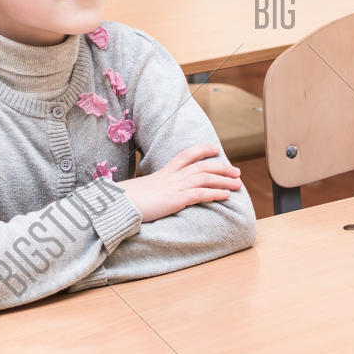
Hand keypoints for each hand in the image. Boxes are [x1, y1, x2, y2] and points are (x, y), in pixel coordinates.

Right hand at [121, 142, 240, 221]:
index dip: (202, 150)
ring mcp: (174, 187)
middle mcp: (171, 176)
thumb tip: (152, 194)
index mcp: (163, 172)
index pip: (186, 155)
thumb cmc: (125, 200)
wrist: (116, 204)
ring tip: (238, 184)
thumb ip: (151, 190)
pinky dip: (215, 193)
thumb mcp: (141, 190)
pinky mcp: (175, 200)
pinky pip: (200, 194)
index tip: (215, 149)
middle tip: (236, 171)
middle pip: (202, 166)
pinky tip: (226, 196)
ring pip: (205, 178)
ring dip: (224, 181)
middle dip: (222, 168)